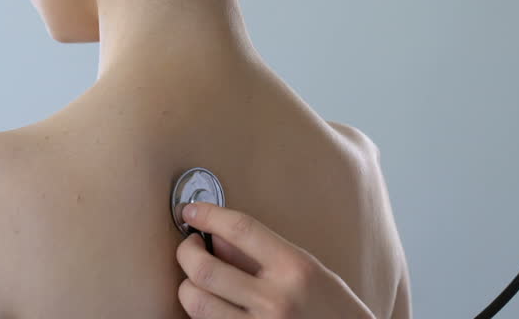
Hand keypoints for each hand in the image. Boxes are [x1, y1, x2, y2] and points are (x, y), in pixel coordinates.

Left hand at [176, 202, 374, 318]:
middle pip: (206, 268)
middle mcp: (276, 299)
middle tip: (188, 246)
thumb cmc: (332, 307)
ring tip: (196, 280)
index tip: (192, 209)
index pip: (241, 230)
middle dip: (186, 252)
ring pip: (197, 302)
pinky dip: (200, 313)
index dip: (209, 215)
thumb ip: (262, 254)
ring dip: (187, 287)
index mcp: (295, 268)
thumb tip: (216, 236)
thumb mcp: (307, 269)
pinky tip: (209, 303)